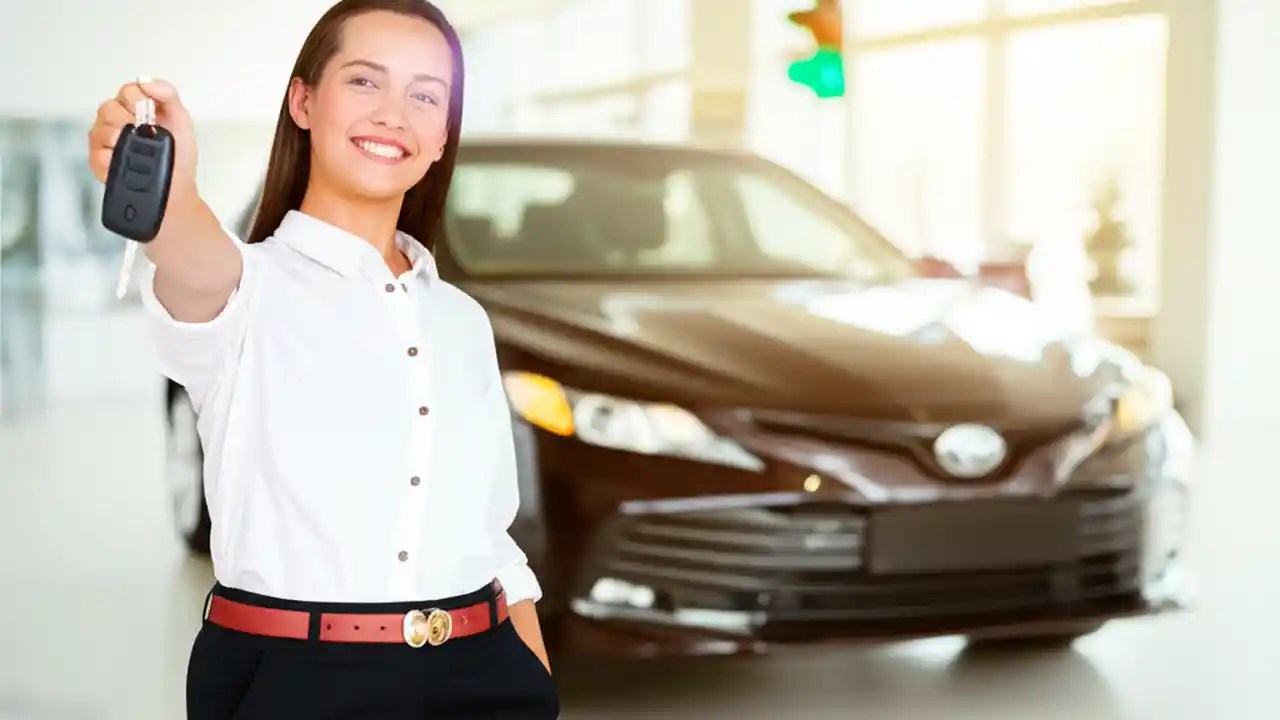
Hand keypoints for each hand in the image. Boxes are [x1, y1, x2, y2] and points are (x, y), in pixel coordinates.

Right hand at [88, 77, 198, 205]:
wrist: (176, 191)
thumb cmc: (179, 157)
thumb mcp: (181, 121)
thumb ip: (167, 95)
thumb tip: (146, 81)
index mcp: (137, 108)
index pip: (127, 91)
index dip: (137, 100)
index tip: (150, 114)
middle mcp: (117, 121)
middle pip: (108, 108)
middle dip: (128, 121)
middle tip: (144, 134)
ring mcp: (105, 141)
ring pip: (100, 130)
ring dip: (121, 140)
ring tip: (138, 150)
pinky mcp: (98, 162)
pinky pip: (97, 154)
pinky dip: (113, 159)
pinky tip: (127, 162)